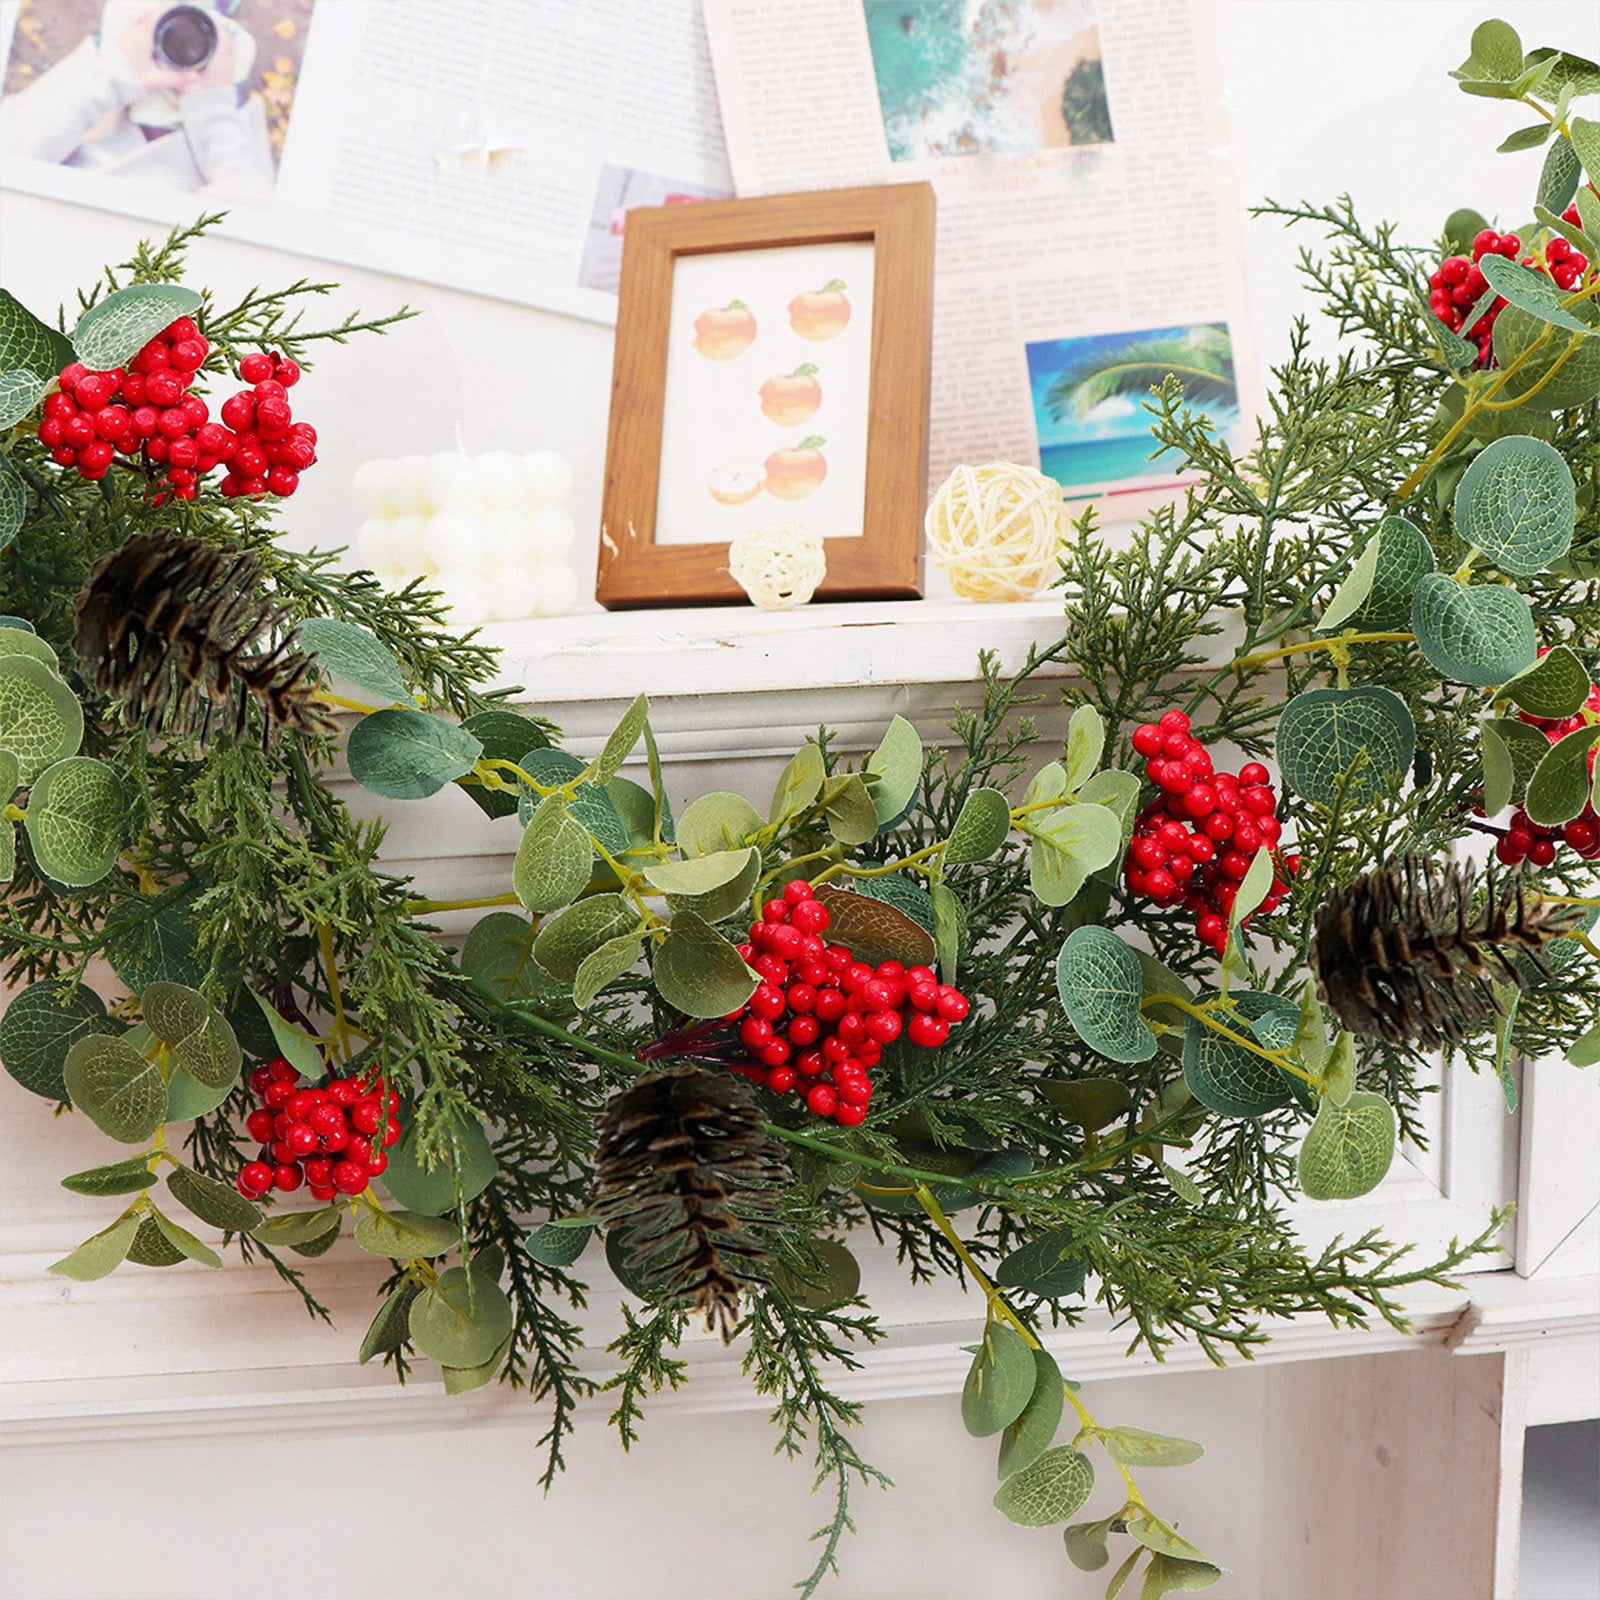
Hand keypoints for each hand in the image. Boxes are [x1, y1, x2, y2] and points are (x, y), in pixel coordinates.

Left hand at [116, 4, 235, 94]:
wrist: (107, 84)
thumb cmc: (130, 82)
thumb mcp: (156, 81)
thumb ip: (177, 78)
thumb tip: (196, 75)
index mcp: (141, 36)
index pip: (155, 15)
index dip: (167, 9)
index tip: (178, 8)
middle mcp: (132, 31)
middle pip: (148, 13)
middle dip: (161, 12)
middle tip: (174, 14)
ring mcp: (125, 33)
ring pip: (139, 16)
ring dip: (151, 15)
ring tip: (163, 19)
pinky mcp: (121, 38)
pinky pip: (133, 23)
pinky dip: (143, 20)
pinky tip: (149, 28)